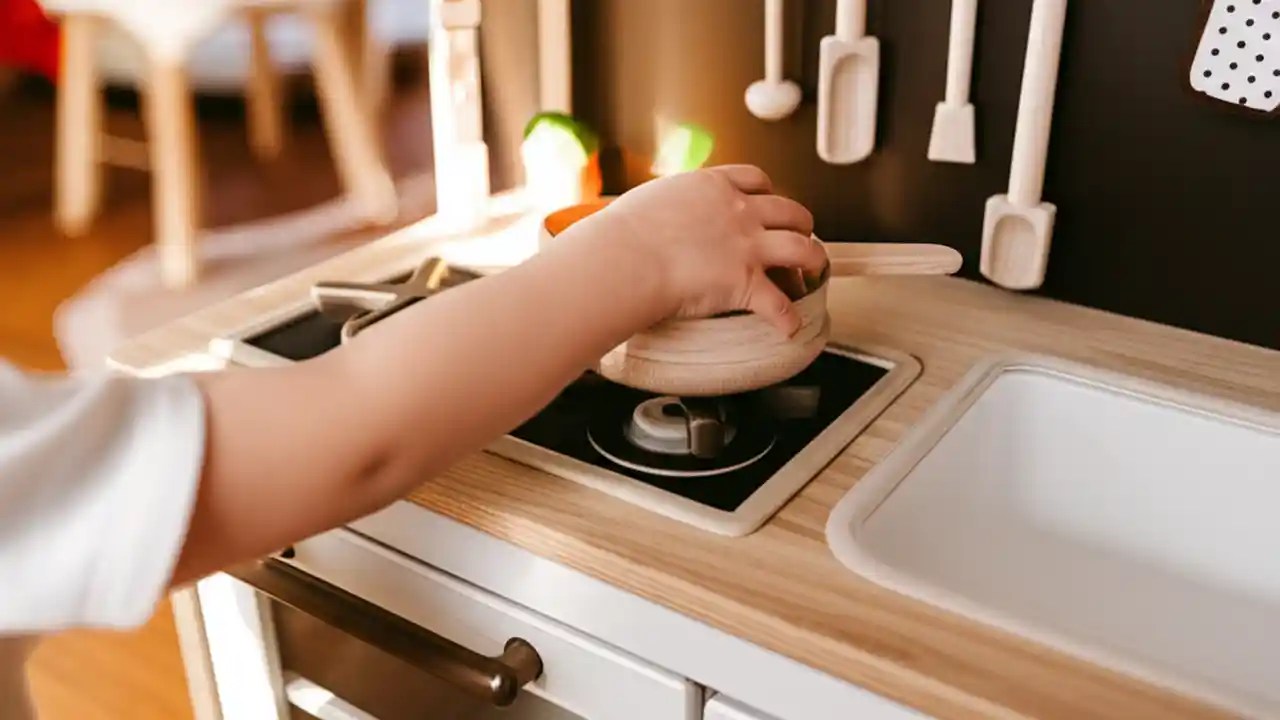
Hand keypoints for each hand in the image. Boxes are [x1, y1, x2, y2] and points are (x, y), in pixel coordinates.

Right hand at [570, 165, 824, 334]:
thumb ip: (670, 202)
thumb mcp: (652, 198)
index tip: (768, 202)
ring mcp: (748, 247)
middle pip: (790, 210)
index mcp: (715, 187)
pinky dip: (789, 319)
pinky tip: (791, 328)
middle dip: (800, 223)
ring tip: (814, 271)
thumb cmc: (626, 231)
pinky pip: (779, 305)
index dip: (768, 192)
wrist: (626, 258)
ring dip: (814, 259)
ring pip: (803, 248)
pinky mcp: (746, 283)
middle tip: (798, 235)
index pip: (756, 179)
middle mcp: (740, 212)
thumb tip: (656, 212)